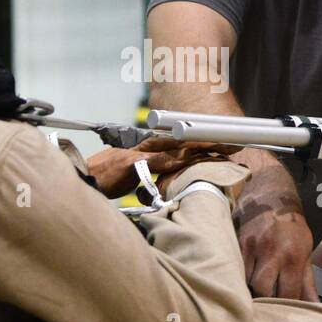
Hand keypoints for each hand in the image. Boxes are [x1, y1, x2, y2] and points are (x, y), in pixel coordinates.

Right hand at [87, 136, 239, 198]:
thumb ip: (153, 172)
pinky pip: (160, 162)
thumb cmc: (108, 178)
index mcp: (152, 148)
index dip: (206, 143)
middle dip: (212, 141)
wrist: (85, 176)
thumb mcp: (135, 174)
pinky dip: (177, 161)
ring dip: (202, 147)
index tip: (227, 145)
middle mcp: (150, 146)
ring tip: (224, 147)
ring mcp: (143, 153)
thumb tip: (168, 180)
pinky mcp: (135, 163)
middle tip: (236, 142)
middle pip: (187, 141)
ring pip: (179, 148)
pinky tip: (192, 160)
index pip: (184, 143)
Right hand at [233, 164, 318, 301]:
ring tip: (254, 296)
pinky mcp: (238, 243)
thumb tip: (315, 308)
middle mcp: (273, 253)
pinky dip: (239, 277)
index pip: (288, 295)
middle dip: (265, 302)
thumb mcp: (306, 251)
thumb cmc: (291, 227)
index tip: (284, 316)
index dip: (286, 309)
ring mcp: (253, 247)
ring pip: (246, 282)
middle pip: (263, 291)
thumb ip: (308, 282)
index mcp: (293, 257)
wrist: (270, 195)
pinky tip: (242, 281)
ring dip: (250, 291)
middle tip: (266, 308)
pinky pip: (236, 268)